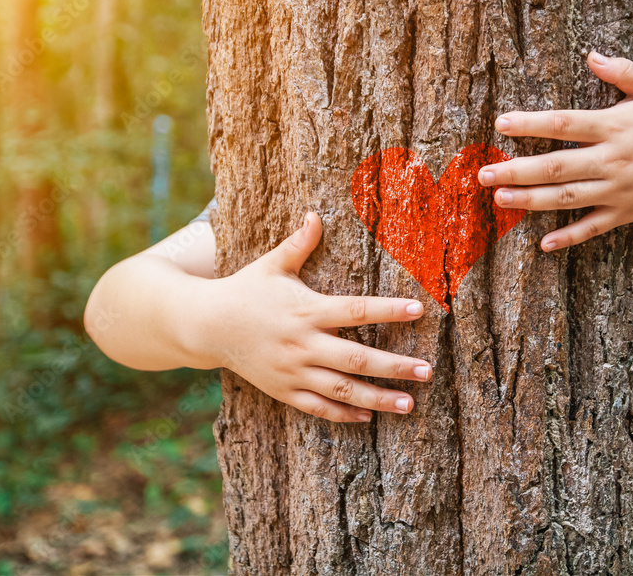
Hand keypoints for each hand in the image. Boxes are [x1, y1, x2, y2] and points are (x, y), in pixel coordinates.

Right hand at [198, 212, 432, 422]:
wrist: (204, 326)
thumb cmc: (244, 290)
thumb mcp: (272, 265)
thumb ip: (299, 244)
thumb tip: (316, 214)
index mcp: (307, 310)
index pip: (356, 310)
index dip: (389, 311)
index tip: (419, 310)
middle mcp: (303, 343)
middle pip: (357, 358)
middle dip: (395, 366)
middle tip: (428, 371)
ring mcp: (293, 370)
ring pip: (343, 390)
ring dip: (378, 398)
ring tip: (409, 404)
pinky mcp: (283, 390)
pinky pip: (318, 407)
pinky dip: (343, 414)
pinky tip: (368, 418)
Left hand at [478, 51, 632, 250]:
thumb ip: (622, 72)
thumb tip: (591, 54)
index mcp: (614, 126)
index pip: (564, 123)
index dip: (531, 124)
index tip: (501, 124)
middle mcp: (613, 160)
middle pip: (557, 166)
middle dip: (517, 171)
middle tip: (483, 175)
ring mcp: (619, 189)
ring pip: (567, 198)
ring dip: (531, 201)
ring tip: (500, 200)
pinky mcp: (626, 212)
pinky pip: (593, 227)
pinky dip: (569, 237)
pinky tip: (544, 244)